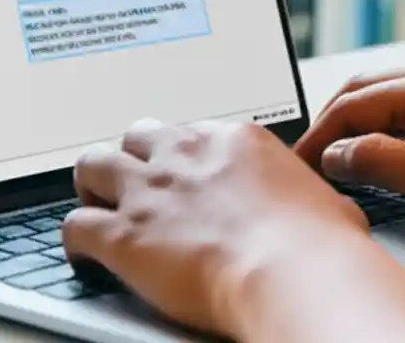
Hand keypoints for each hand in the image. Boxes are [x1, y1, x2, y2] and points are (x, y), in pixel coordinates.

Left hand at [62, 119, 370, 336]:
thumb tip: (330, 213)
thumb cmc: (319, 246)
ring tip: (94, 203)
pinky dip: (74, 242)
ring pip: (91, 165)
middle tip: (134, 182)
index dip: (181, 155)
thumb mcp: (328, 204)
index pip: (190, 132)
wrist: (292, 271)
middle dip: (132, 158)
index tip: (182, 173)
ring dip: (91, 184)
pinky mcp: (123, 235)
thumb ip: (312, 200)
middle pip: (137, 136)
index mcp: (234, 140)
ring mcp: (149, 192)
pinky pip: (74, 226)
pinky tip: (82, 256)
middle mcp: (185, 154)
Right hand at [294, 63, 404, 240]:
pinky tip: (392, 148)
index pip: (353, 105)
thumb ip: (380, 163)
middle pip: (369, 89)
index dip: (319, 138)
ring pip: (395, 94)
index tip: (300, 166)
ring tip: (343, 155)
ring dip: (362, 121)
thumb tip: (340, 153)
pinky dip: (392, 123)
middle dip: (333, 122)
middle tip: (311, 158)